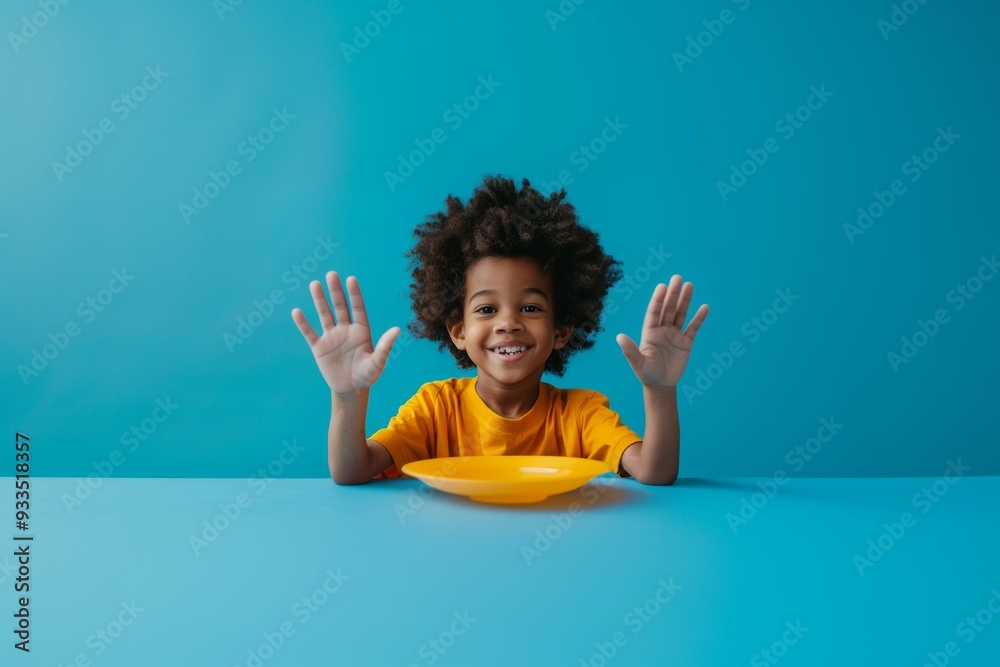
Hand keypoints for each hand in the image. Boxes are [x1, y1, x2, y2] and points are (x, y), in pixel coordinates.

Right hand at [291, 271, 399, 395]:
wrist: (351, 389)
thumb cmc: (367, 376)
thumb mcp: (377, 362)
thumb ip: (385, 346)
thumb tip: (398, 329)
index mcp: (362, 331)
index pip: (358, 308)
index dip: (354, 294)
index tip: (351, 279)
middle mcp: (346, 330)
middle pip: (340, 307)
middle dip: (336, 291)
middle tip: (331, 274)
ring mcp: (332, 337)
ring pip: (325, 315)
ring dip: (320, 300)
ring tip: (314, 284)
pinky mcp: (319, 348)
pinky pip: (309, 333)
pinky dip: (303, 323)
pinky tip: (297, 311)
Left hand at [616, 275, 708, 387]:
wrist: (661, 385)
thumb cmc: (646, 374)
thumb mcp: (638, 363)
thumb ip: (630, 350)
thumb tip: (619, 337)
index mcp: (649, 332)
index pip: (654, 312)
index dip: (658, 300)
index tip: (662, 286)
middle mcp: (662, 330)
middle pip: (668, 309)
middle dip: (672, 294)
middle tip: (677, 278)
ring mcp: (674, 335)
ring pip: (680, 314)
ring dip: (685, 300)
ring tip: (689, 285)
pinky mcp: (686, 343)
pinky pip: (693, 328)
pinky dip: (699, 318)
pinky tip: (704, 307)